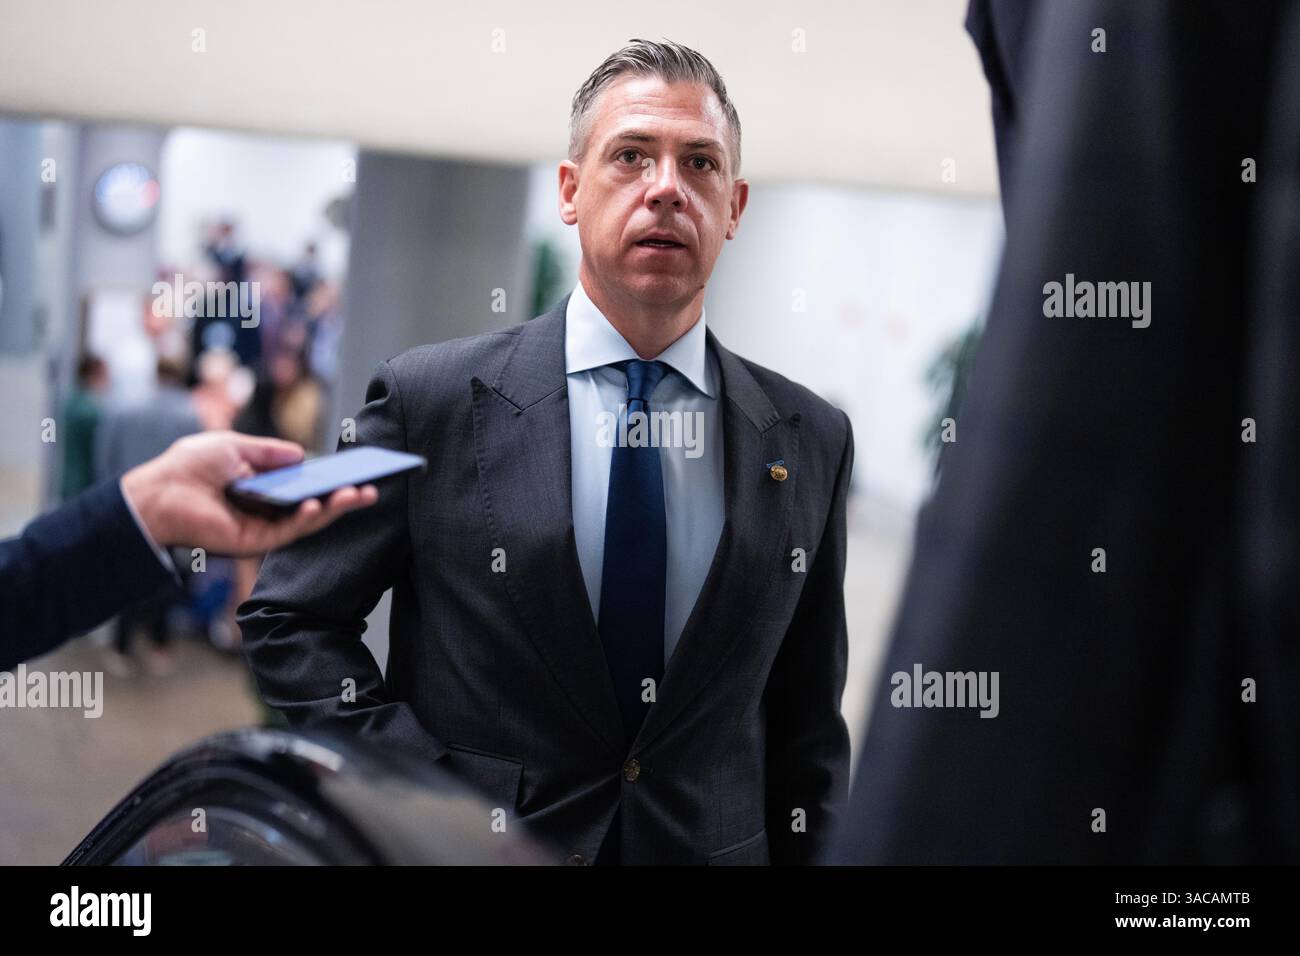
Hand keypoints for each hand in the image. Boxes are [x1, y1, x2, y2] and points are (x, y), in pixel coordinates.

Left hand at [121, 431, 378, 556]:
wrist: (157, 491)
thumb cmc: (188, 467)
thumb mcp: (235, 446)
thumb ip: (269, 451)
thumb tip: (302, 455)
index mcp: (264, 487)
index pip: (307, 485)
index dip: (332, 479)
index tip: (358, 470)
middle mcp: (268, 510)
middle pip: (315, 505)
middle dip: (344, 497)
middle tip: (371, 487)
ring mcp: (263, 528)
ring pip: (308, 521)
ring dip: (335, 509)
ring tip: (357, 494)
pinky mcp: (253, 542)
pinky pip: (288, 531)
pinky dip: (307, 519)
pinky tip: (320, 505)